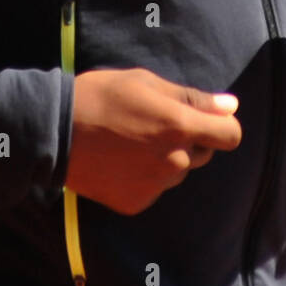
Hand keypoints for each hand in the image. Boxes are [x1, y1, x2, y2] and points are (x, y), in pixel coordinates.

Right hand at [66, 68, 241, 214]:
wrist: (54, 132)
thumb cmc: (101, 97)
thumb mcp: (146, 83)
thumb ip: (193, 98)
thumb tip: (231, 106)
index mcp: (179, 126)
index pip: (230, 135)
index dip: (222, 125)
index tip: (205, 119)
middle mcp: (174, 160)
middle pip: (203, 153)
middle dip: (189, 139)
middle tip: (153, 124)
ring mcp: (156, 185)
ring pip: (177, 171)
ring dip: (166, 158)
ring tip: (131, 142)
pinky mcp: (137, 202)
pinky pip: (155, 188)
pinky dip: (145, 176)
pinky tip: (120, 161)